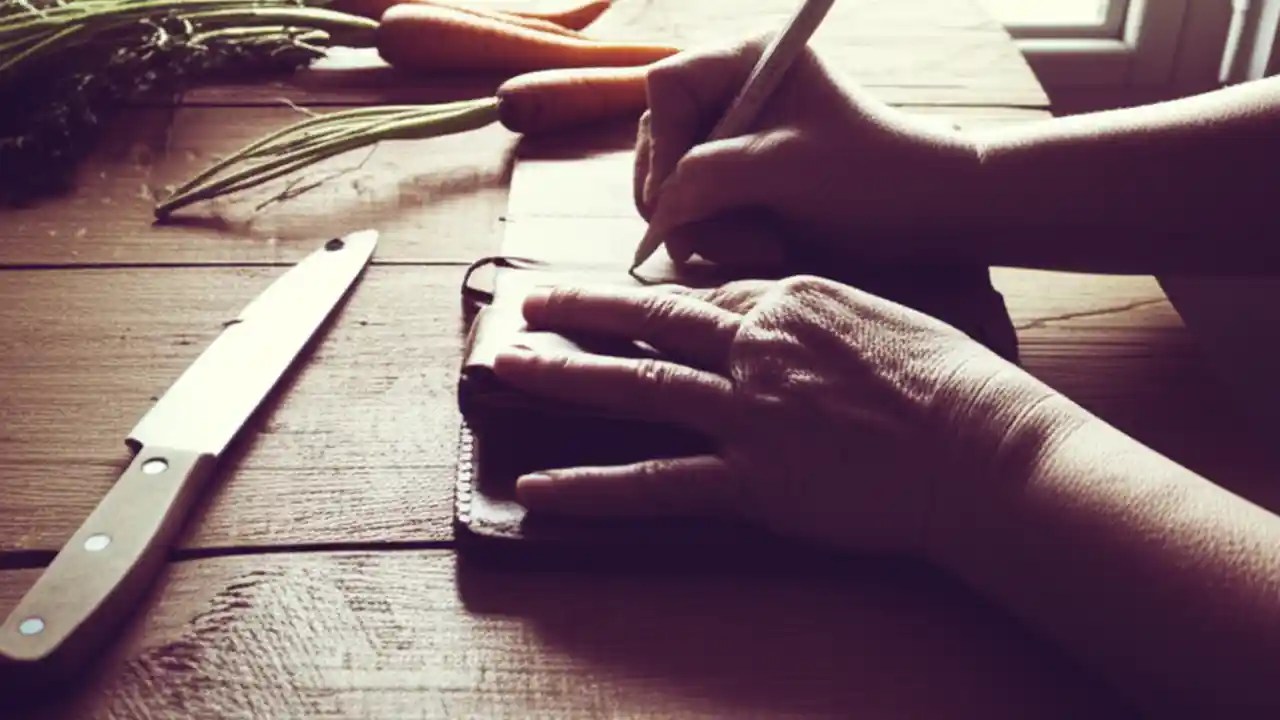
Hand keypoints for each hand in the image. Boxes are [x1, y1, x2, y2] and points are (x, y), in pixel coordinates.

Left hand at [492, 276, 1062, 558]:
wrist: (981, 448)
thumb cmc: (950, 381)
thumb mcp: (882, 315)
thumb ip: (816, 311)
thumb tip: (781, 310)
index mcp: (790, 299)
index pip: (704, 294)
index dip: (654, 299)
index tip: (620, 300)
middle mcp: (756, 345)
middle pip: (649, 319)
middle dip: (580, 310)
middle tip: (529, 304)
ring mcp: (747, 411)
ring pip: (636, 384)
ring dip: (564, 376)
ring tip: (507, 368)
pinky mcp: (751, 478)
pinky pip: (654, 482)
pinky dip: (591, 487)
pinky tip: (540, 489)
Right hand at [634, 34, 982, 267]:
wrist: (925, 212)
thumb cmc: (871, 174)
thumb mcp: (787, 168)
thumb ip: (713, 176)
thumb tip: (659, 205)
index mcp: (747, 60)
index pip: (668, 88)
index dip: (665, 143)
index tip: (677, 196)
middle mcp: (733, 93)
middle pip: (662, 139)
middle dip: (682, 197)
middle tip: (700, 243)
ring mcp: (734, 138)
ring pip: (675, 182)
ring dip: (706, 225)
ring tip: (762, 247)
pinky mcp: (740, 180)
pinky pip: (698, 208)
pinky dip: (719, 236)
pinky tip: (763, 247)